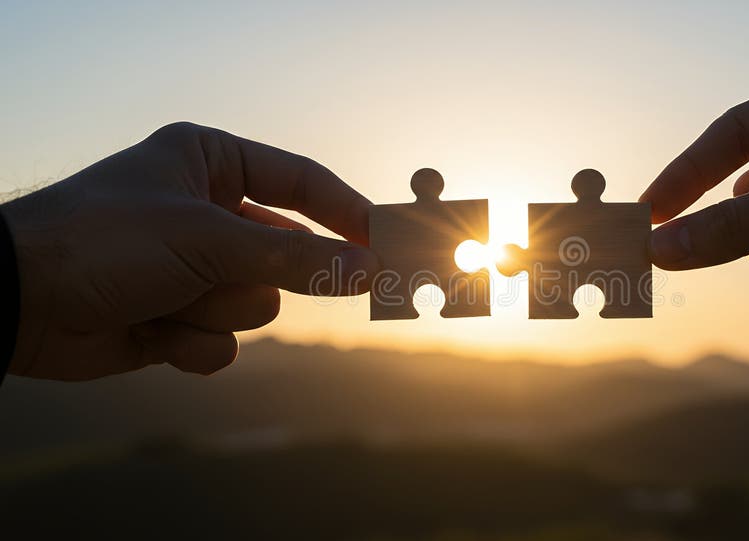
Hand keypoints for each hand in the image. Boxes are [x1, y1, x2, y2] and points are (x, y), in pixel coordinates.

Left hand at [1, 122, 378, 379]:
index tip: (387, 241)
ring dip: (216, 310)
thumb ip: (294, 259)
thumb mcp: (209, 240)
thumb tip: (368, 269)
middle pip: (285, 254)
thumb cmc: (105, 242)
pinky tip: (153, 334)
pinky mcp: (178, 316)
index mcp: (211, 164)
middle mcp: (208, 212)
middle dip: (262, 276)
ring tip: (169, 300)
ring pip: (257, 304)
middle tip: (305, 290)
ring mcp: (194, 267)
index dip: (346, 211)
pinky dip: (193, 343)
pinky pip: (224, 340)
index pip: (301, 182)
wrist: (15, 303)